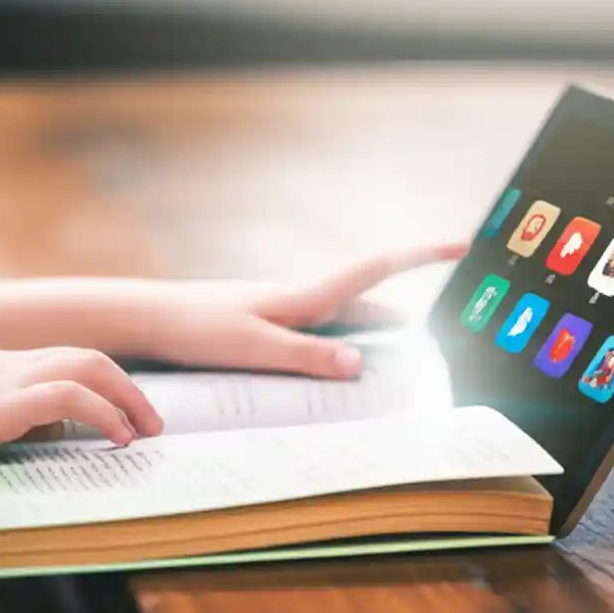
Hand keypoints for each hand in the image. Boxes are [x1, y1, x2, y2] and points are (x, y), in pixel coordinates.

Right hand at [0, 348, 162, 489]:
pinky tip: (119, 438)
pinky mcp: (1, 406)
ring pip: (86, 367)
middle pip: (85, 356)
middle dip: (126, 387)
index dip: (100, 383)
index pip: (61, 360)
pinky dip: (104, 414)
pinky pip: (70, 397)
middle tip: (152, 422)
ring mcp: (3, 379)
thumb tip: (35, 442)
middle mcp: (3, 363)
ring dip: (126, 398)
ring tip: (146, 432)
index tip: (124, 412)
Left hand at [146, 243, 467, 378]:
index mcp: (304, 298)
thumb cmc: (197, 329)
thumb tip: (360, 363)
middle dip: (403, 315)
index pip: (375, 270)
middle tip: (436, 336)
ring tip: (399, 359)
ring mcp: (284, 312)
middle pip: (367, 300)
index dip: (421, 256)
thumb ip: (305, 356)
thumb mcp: (254, 347)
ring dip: (372, 335)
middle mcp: (300, 300)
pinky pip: (319, 336)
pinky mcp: (267, 327)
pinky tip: (337, 369)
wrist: (151, 319)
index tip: (462, 243)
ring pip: (343, 320)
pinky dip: (339, 348)